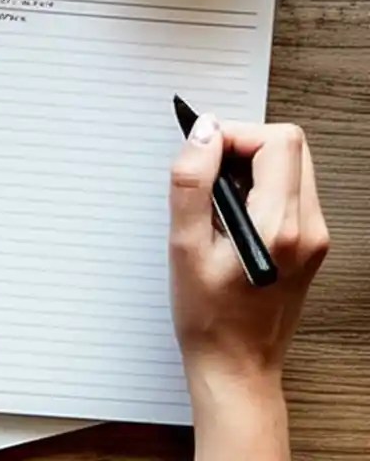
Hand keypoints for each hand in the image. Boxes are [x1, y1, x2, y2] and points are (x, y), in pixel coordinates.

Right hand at [168, 116, 328, 459]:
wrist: (235, 364)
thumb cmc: (207, 317)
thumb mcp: (184, 247)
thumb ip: (192, 183)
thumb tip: (202, 132)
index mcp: (280, 226)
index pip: (275, 141)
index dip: (233, 135)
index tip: (200, 153)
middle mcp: (308, 227)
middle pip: (289, 147)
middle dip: (242, 146)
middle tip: (206, 175)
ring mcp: (314, 235)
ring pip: (290, 166)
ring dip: (249, 167)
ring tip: (214, 204)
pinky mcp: (309, 242)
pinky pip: (289, 191)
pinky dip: (258, 188)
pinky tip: (229, 218)